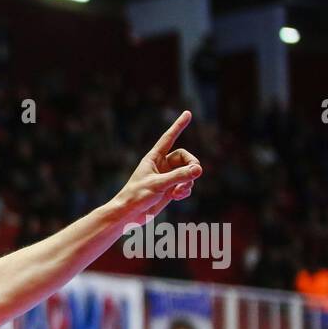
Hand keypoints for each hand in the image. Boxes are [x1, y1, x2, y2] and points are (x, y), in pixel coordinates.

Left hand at [113, 110, 202, 226]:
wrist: (129, 215)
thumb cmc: (137, 196)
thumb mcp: (158, 184)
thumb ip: (179, 176)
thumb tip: (199, 169)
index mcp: (154, 158)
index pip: (169, 138)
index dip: (178, 126)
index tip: (188, 113)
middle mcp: (162, 165)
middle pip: (185, 158)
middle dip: (191, 166)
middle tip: (194, 174)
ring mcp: (167, 178)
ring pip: (188, 173)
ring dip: (188, 181)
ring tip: (178, 192)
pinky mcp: (170, 190)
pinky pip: (186, 185)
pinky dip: (186, 190)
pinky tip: (178, 197)